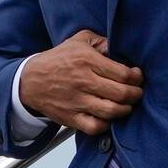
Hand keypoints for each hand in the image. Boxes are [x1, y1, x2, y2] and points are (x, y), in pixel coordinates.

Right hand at [18, 29, 143, 135]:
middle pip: (121, 93)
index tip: (138, 77)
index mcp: (87, 60)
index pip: (123, 74)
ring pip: (110, 111)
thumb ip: (102, 41)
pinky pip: (94, 127)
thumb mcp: (79, 40)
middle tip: (137, 92)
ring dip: (125, 110)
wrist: (29, 80)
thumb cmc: (58, 59)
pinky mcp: (70, 117)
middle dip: (136, 94)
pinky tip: (109, 117)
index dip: (136, 78)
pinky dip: (106, 124)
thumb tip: (122, 48)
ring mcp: (76, 101)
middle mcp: (82, 81)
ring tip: (126, 105)